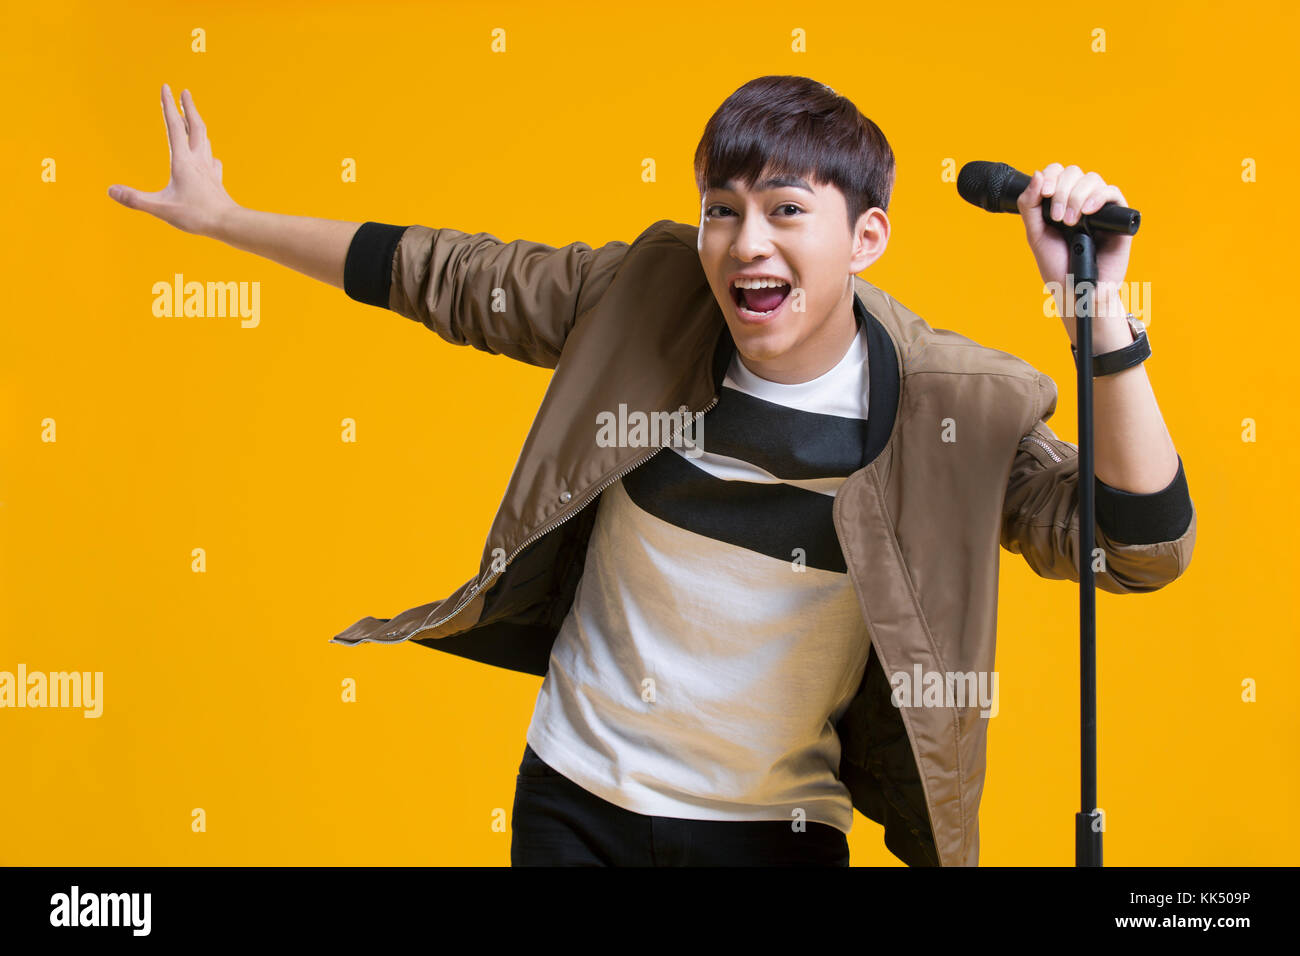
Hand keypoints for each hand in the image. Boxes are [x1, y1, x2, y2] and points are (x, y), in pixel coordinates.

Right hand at [107, 84, 238, 236]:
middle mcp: (198, 160)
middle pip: (195, 127)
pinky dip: (208, 152)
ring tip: (193, 119)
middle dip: (188, 108)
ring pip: (205, 140)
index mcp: (183, 161)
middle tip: (185, 92)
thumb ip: (135, 199)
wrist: (229, 224)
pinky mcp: (216, 180)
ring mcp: (209, 169)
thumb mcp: (161, 208)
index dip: (169, 106)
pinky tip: (209, 157)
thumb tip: (110, 191)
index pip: (174, 127)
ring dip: (197, 125)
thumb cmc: (196, 216)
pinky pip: (212, 160)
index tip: (166, 87)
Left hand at [1016, 163, 1132, 325]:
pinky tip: (1088, 212)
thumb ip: (1030, 207)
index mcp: (1058, 201)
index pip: (1056, 173)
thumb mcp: (1036, 236)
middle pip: (1074, 172)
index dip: (1050, 176)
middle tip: (1057, 218)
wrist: (1076, 290)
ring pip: (1092, 179)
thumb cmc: (1057, 266)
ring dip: (1077, 196)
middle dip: (1061, 190)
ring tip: (1071, 222)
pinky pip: (1113, 193)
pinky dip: (1099, 197)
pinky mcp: (1117, 218)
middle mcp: (1079, 201)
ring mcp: (1099, 208)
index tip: (1042, 194)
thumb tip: (1036, 174)